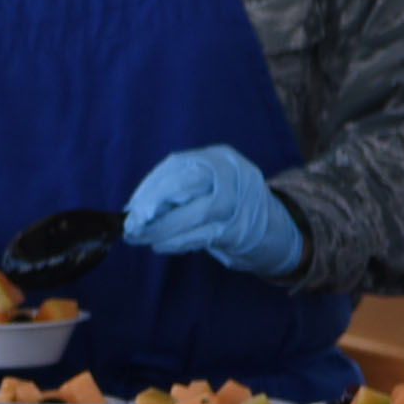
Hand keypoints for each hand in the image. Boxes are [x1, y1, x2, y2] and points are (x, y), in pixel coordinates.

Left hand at [123, 146, 304, 277]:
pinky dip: (177, 242)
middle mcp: (233, 174)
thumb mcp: (206, 187)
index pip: (176, 165)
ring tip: (140, 238)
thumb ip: (175, 192)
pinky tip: (160, 246)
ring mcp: (240, 201)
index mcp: (220, 158)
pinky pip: (202, 235)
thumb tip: (133, 209)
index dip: (149, 187)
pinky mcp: (240, 229)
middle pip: (184, 185)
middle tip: (130, 224)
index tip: (129, 207)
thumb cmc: (227, 208)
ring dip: (161, 229)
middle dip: (151, 206)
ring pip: (194, 213)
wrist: (273, 230)